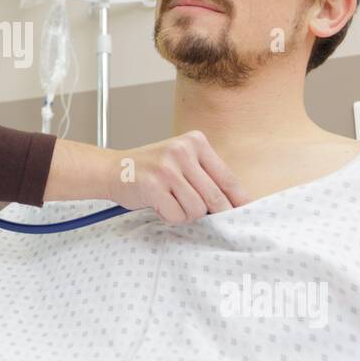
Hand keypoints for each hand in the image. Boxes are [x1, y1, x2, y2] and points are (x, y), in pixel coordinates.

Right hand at [106, 131, 248, 223]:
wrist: (112, 169)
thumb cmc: (151, 169)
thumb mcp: (181, 161)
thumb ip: (206, 176)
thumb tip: (236, 203)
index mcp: (195, 142)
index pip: (227, 177)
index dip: (239, 199)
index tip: (247, 212)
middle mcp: (182, 151)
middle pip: (215, 197)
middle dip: (214, 213)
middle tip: (209, 218)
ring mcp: (167, 168)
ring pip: (197, 209)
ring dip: (186, 214)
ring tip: (172, 202)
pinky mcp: (153, 186)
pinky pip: (177, 215)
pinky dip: (170, 216)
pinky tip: (160, 205)